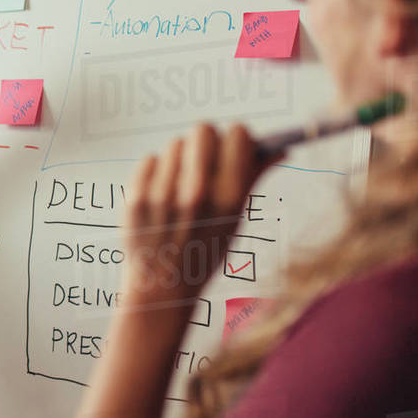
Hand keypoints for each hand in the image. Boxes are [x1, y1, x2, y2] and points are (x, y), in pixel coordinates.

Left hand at [122, 123, 279, 318]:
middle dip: (206, 140)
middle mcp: (196, 194)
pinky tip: (160, 194)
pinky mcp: (136, 197)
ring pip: (174, 144)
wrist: (161, 287)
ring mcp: (163, 195)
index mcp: (229, 199)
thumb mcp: (235, 220)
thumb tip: (280, 150)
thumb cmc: (204, 251)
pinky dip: (156, 172)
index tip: (233, 147)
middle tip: (204, 158)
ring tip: (180, 186)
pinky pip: (150, 160)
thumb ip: (254, 179)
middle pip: (203, 130)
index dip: (237, 138)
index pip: (238, 135)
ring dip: (179, 158)